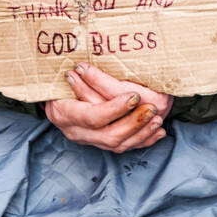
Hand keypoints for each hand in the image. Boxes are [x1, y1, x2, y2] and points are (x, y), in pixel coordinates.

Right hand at [43, 62, 173, 152]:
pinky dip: (143, 141)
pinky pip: (124, 148)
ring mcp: (88, 140)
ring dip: (141, 133)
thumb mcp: (70, 75)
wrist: (57, 96)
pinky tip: (158, 133)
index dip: (115, 109)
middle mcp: (74, 131)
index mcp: (63, 113)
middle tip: (152, 109)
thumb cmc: (65, 78)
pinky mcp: (100, 144)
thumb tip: (88, 68)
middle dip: (133, 123)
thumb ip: (84, 76)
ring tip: (157, 119)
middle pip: (109, 135)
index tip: (134, 96)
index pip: (93, 117)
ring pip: (118, 145)